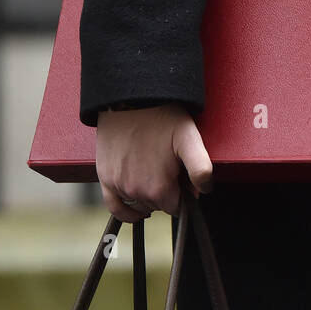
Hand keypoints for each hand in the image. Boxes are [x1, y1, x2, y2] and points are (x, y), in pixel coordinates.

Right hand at [95, 103, 213, 222]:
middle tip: (170, 166)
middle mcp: (136, 192)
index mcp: (158, 188)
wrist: (130, 98)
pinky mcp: (105, 178)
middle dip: (167, 191)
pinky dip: (127, 210)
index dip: (184, 193)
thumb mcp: (189, 138)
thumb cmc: (162, 116)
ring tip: (154, 169)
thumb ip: (201, 168)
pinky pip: (115, 207)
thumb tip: (205, 190)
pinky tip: (137, 207)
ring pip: (140, 204)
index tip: (183, 175)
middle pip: (159, 205)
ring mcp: (118, 186)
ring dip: (149, 195)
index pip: (177, 207)